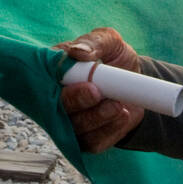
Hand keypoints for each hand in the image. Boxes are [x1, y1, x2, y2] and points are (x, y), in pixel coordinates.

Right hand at [55, 27, 144, 152]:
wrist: (135, 82)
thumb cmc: (114, 57)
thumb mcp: (108, 40)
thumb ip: (93, 42)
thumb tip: (78, 52)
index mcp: (56, 72)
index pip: (47, 82)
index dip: (66, 87)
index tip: (91, 85)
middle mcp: (57, 99)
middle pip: (56, 110)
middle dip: (79, 104)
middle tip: (100, 94)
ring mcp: (70, 121)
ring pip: (75, 129)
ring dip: (97, 119)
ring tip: (119, 106)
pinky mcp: (86, 139)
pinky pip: (92, 143)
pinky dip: (109, 131)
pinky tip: (123, 117)